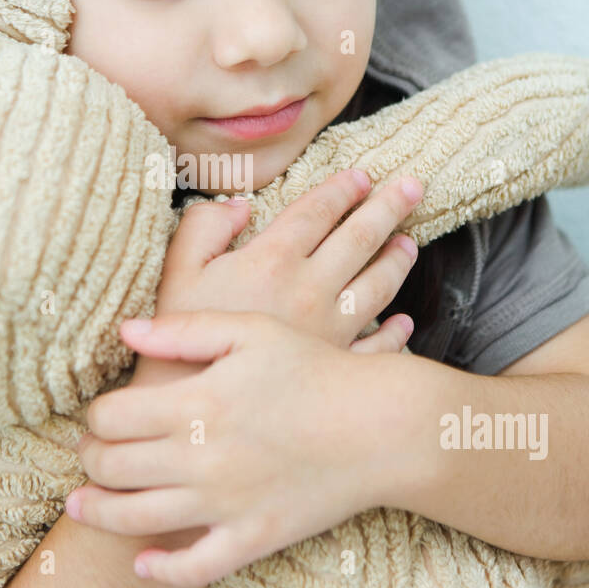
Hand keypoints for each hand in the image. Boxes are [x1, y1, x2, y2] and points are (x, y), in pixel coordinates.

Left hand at [67, 310, 407, 586]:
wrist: (381, 426)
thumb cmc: (316, 371)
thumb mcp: (250, 333)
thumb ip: (184, 330)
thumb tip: (124, 331)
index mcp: (197, 404)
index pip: (111, 417)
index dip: (96, 415)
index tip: (103, 414)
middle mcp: (202, 458)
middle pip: (113, 467)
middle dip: (90, 459)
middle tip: (90, 453)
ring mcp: (226, 504)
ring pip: (137, 519)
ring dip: (100, 513)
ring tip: (82, 505)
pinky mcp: (253, 538)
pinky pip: (195, 568)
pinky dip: (162, 571)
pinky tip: (143, 564)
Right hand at [151, 169, 422, 358]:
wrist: (190, 411)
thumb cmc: (176, 342)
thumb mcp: (176, 270)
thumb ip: (204, 227)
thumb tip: (239, 205)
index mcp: (272, 260)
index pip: (315, 213)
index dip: (340, 190)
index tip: (361, 176)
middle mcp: (309, 290)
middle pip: (359, 240)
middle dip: (388, 209)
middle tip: (413, 187)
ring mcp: (328, 331)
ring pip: (376, 287)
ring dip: (396, 261)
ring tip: (409, 244)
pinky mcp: (333, 369)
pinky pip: (376, 347)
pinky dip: (395, 333)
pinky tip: (403, 323)